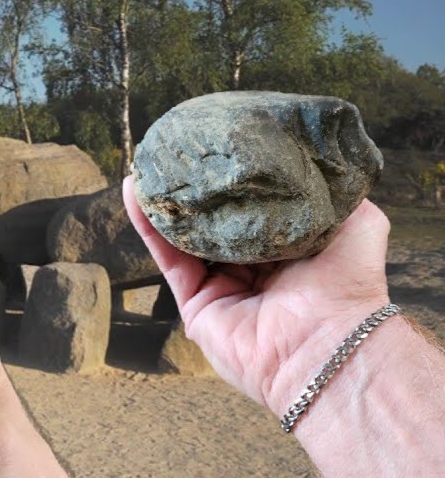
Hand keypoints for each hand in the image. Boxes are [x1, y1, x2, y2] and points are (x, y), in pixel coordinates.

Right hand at [122, 176, 391, 415]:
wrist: (326, 345)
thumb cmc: (347, 287)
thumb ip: (339, 197)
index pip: (255, 212)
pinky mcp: (194, 303)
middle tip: (179, 152)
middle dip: (197, 191)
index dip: (238, 183)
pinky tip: (134, 191)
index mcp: (288, 254)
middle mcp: (252, 273)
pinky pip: (167, 258)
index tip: (222, 149)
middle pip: (215, 224)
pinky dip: (148, 226)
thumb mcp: (359, 225)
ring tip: (146, 165)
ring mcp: (220, 289)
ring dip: (165, 203)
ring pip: (184, 237)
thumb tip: (323, 162)